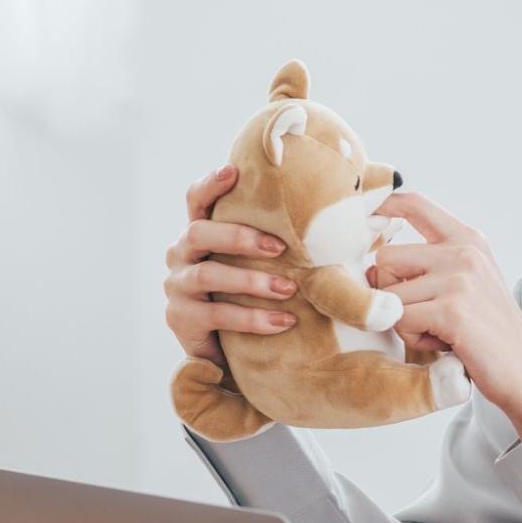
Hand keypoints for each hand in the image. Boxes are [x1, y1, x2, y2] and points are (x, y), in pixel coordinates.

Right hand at [163, 165, 299, 387]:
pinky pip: (216, 314)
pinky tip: (283, 321)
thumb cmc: (250, 295)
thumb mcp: (259, 264)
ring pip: (208, 275)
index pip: (195, 200)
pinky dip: (252, 317)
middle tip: (280, 246)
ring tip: (288, 288)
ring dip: (251, 280)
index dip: (210, 185)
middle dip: (239, 237)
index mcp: (198, 234)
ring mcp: (177, 287)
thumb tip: (344, 213)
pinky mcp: (181, 319)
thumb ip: (275, 240)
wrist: (226, 351)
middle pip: (198, 233)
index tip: (233, 171)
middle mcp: (180, 255)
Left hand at [369, 191, 521, 438]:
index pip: (415, 204)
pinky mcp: (452, 310)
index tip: (365, 215)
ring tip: (441, 332)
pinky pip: (401, 320)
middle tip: (425, 316)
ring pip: (391, 295)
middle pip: (387, 258)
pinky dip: (415, 339)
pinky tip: (444, 344)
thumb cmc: (489, 332)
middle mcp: (463, 252)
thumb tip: (373, 267)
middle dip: (392, 293)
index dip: (383, 204)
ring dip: (405, 322)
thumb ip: (430, 264)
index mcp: (467, 239)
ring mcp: (459, 279)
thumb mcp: (467, 283)